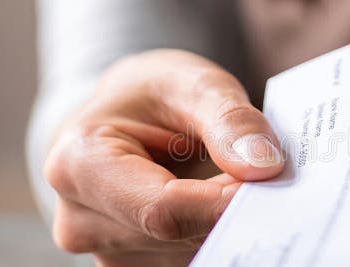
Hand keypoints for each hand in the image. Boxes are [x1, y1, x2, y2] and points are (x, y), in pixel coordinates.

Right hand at [44, 49, 283, 265]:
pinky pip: (192, 258)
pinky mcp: (134, 266)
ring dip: (225, 221)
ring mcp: (106, 252)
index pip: (163, 209)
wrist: (128, 116)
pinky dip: (217, 232)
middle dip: (230, 207)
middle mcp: (81, 220)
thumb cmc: (153, 94)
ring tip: (234, 179)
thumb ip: (230, 121)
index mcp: (77, 164)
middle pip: (179, 235)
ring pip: (191, 252)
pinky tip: (224, 201)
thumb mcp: (194, 84)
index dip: (225, 202)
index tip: (272, 181)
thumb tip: (264, 166)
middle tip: (264, 172)